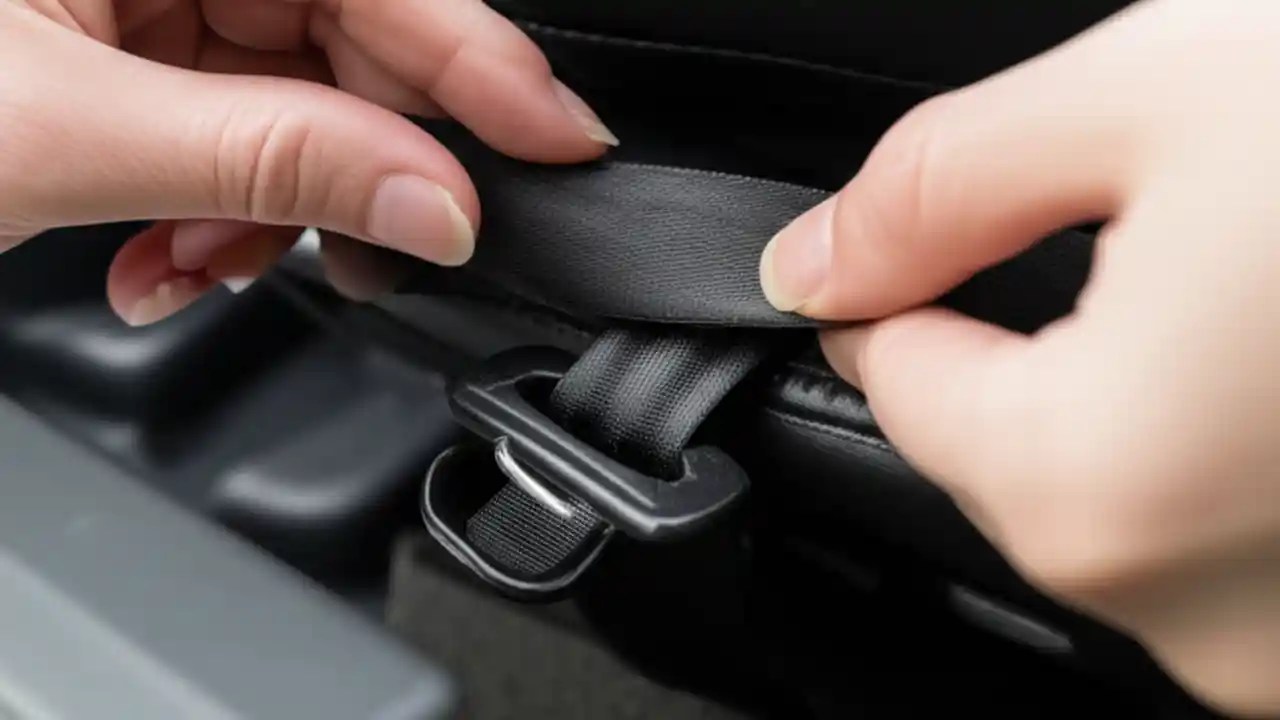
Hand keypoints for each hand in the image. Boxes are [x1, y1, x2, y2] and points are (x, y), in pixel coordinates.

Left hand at [0, 1, 615, 323]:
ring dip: (266, 207)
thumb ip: (276, 159)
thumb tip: (436, 199)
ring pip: (287, 101)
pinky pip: (223, 127)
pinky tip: (160, 256)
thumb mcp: (64, 129)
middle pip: (342, 43)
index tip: (564, 138)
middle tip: (355, 246)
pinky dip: (212, 210)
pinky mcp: (116, 47)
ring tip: (189, 265)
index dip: (482, 64)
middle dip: (348, 165)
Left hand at [759, 1, 1279, 714]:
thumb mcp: (1154, 98)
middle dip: (1041, 346)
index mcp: (1098, 480)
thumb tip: (812, 260)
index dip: (904, 296)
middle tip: (1163, 233)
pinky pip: (1230, 533)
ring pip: (1130, 495)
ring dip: (1157, 397)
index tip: (936, 242)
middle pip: (1010, 453)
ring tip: (1247, 289)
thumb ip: (936, 189)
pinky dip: (1236, 450)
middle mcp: (1195, 614)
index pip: (900, 385)